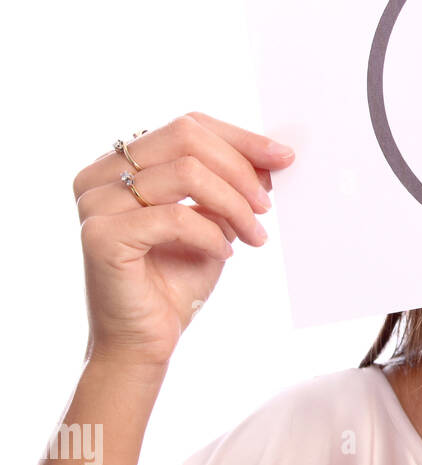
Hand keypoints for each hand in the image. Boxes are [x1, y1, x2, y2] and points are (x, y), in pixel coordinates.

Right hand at [72, 112, 295, 371]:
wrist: (147, 338)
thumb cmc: (178, 278)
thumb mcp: (214, 219)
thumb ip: (230, 184)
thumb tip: (273, 155)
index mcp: (121, 162)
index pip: (187, 126)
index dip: (240, 139)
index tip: (283, 158)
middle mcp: (100, 175)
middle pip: (186, 138)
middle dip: (240, 168)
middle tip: (268, 204)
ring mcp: (95, 203)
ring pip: (187, 173)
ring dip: (234, 204)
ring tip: (255, 234)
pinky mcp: (100, 235)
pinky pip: (175, 217)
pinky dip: (211, 233)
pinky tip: (224, 253)